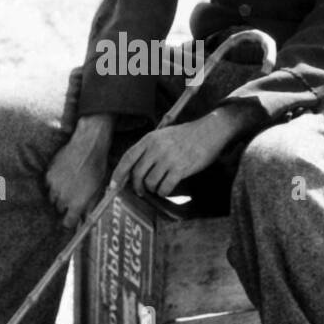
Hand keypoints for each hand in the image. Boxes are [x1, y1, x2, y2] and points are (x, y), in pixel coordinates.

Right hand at [46, 118, 111, 229]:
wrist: (88, 147)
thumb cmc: (97, 168)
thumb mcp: (98, 189)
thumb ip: (90, 206)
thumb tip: (86, 218)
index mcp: (77, 204)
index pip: (68, 222)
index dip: (70, 221)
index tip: (72, 218)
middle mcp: (64, 198)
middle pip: (60, 209)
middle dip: (66, 206)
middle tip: (73, 196)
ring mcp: (54, 186)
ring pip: (53, 198)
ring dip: (59, 195)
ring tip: (69, 184)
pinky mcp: (49, 175)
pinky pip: (48, 185)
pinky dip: (54, 183)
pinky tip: (63, 175)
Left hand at [113, 111, 244, 198]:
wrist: (210, 131)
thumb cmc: (186, 135)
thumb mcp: (163, 135)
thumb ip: (149, 149)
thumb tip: (133, 170)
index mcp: (150, 138)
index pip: (127, 158)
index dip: (118, 173)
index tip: (113, 185)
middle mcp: (156, 148)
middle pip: (137, 173)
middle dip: (137, 186)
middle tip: (141, 191)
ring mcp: (168, 158)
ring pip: (150, 183)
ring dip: (152, 189)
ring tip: (158, 187)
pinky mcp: (180, 169)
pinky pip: (164, 187)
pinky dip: (163, 192)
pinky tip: (167, 189)